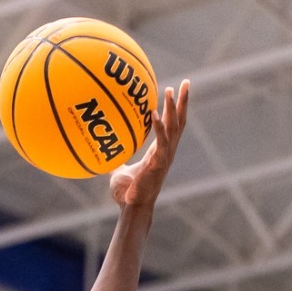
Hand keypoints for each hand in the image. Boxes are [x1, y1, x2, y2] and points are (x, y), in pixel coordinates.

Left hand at [110, 79, 189, 210]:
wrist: (131, 208)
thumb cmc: (126, 193)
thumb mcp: (119, 171)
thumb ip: (117, 159)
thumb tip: (104, 152)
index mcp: (160, 150)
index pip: (173, 124)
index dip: (176, 108)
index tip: (178, 90)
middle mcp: (167, 151)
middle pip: (180, 121)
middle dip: (184, 102)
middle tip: (187, 82)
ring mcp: (165, 156)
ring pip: (174, 128)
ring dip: (173, 109)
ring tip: (171, 90)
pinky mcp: (159, 163)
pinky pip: (161, 141)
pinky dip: (158, 126)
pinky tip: (153, 112)